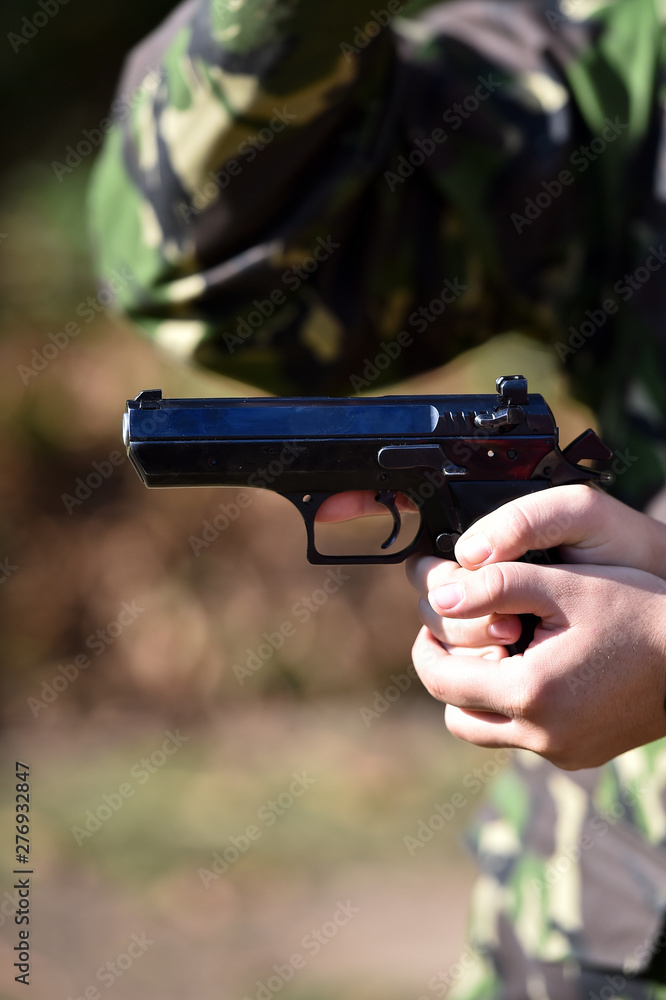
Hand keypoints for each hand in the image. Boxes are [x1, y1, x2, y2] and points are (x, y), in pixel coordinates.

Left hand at [408, 485, 665, 769]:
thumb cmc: (636, 611)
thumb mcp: (564, 585)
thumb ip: (496, 585)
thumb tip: (441, 597)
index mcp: (531, 693)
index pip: (441, 681)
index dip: (426, 648)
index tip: (431, 623)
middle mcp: (543, 736)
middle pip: (456, 716)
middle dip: (448, 676)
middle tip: (456, 638)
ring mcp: (563, 753)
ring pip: (486, 733)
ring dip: (478, 697)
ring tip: (493, 653)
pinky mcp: (580, 756)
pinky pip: (524, 739)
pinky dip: (514, 710)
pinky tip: (533, 670)